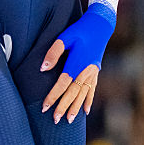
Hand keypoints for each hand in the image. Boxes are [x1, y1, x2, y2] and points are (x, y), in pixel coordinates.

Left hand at [39, 3, 115, 122]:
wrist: (100, 25)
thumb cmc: (80, 30)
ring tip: (69, 120)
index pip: (62, 85)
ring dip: (75, 107)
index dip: (53, 97)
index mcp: (76, 63)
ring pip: (83, 94)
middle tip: (55, 120)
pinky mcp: (96, 71)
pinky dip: (89, 100)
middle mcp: (85, 71)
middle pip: (72, 93)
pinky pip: (92, 89)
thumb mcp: (65, 37)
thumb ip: (53, 53)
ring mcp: (92, 72)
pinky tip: (86, 110)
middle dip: (63, 107)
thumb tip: (43, 69)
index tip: (45, 107)